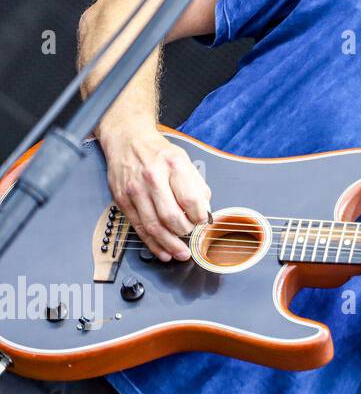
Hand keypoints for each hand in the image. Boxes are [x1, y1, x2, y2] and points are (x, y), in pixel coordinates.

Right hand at [99, 127, 210, 261]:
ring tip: (180, 254)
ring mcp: (135, 190)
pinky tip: (162, 251)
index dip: (199, 216)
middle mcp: (153, 178)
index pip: (191, 199)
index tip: (202, 221)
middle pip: (171, 215)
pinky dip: (151, 242)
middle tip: (191, 238)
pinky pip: (138, 227)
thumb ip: (197, 186)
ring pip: (153, 225)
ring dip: (168, 244)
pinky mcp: (122, 200)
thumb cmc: (158, 152)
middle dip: (184, 232)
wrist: (128, 140)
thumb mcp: (185, 160)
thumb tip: (205, 211)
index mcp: (174, 165)